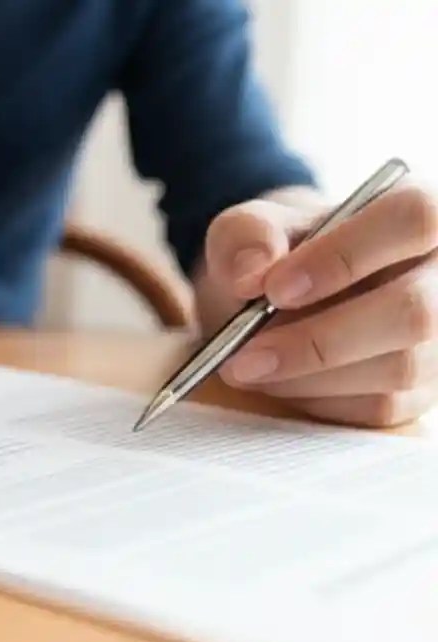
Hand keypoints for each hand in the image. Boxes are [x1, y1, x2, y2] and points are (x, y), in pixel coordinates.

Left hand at [198, 182, 437, 426]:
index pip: (415, 219)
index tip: (274, 289)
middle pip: (414, 311)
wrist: (287, 297)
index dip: (344, 256)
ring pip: (398, 367)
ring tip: (246, 365)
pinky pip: (379, 406)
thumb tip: (253, 274)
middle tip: (244, 351)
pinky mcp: (423, 390)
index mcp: (423, 211)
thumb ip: (248, 236)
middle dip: (318, 339)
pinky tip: (278, 380)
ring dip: (309, 375)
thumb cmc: (280, 253)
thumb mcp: (251, 227)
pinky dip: (317, 398)